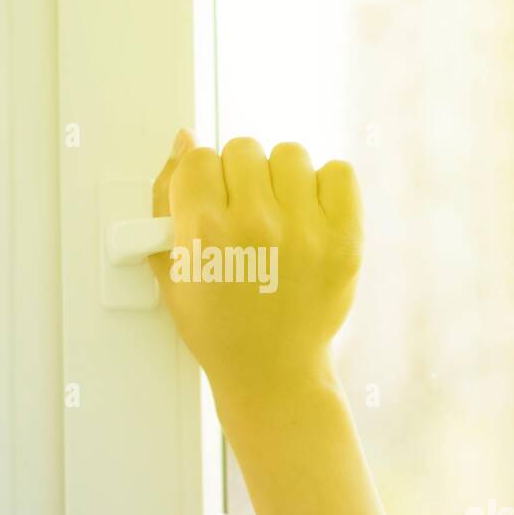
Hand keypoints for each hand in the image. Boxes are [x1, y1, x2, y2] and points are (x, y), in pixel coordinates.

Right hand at [149, 128, 393, 514]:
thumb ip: (167, 202)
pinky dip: (325, 186)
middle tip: (243, 212)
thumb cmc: (219, 327)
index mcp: (204, 231)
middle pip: (243, 149)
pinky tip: (310, 215)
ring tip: (278, 214)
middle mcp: (255, 223)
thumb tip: (184, 141)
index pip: (200, 157)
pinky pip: (338, 172)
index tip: (210, 200)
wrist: (273, 372)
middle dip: (238, 176)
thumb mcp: (173, 271)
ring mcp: (305, 229)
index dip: (202, 178)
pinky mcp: (346, 238)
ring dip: (281, 177)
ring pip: (290, 155)